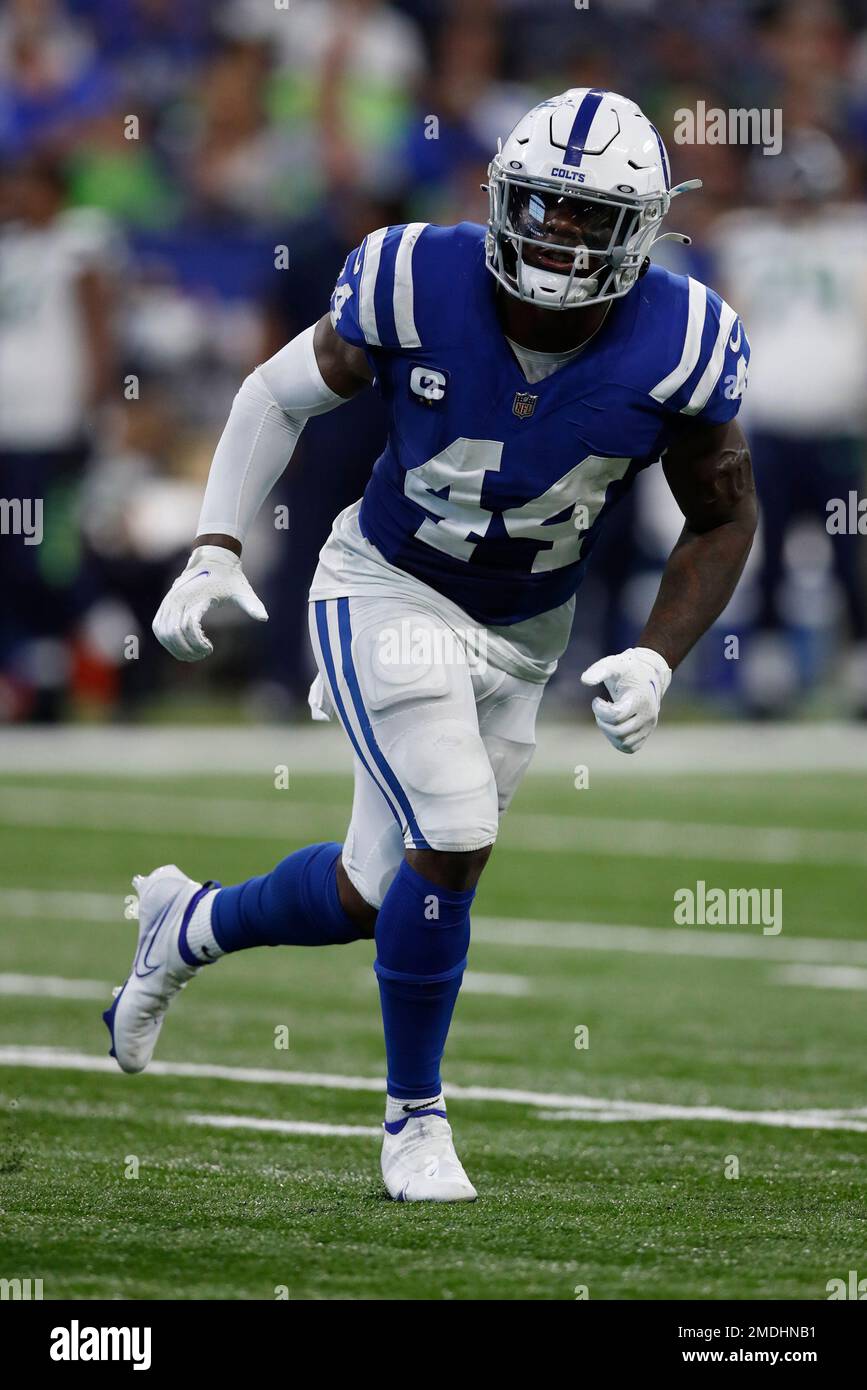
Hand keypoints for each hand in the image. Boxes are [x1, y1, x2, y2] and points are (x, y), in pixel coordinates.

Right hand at [152, 545, 267, 661]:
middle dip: (186, 649)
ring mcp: (170, 601)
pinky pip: (158, 626)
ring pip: (163, 632)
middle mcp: (180, 598)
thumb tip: (264, 618)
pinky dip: (166, 640)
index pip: (189, 626)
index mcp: (197, 596)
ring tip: (192, 655)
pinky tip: (181, 648)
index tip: (210, 649)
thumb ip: (252, 605)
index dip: (197, 643)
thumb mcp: (242, 590)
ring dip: (175, 648)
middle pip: (174, 632)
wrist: (213, 558)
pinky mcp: (165, 604)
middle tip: (202, 655)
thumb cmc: (229, 577)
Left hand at [581, 646, 670, 753]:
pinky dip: (617, 741)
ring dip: (608, 732)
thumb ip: (599, 670)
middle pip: (618, 731)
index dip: (600, 710)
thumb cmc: (627, 670)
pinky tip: (613, 725)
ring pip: (624, 742)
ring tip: (607, 717)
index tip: (597, 700)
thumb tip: (585, 680)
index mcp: (639, 699)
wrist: (648, 676)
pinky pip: (629, 748)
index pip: (616, 715)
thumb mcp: (613, 664)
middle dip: (602, 721)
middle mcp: (647, 716)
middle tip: (600, 709)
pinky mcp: (646, 734)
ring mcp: (649, 727)